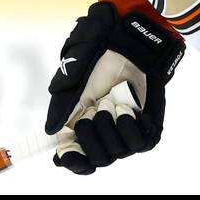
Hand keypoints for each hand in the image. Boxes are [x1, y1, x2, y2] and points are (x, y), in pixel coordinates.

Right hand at [45, 2, 184, 173]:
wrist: (129, 39)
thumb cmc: (98, 53)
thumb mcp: (73, 75)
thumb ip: (62, 105)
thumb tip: (53, 133)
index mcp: (79, 122)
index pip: (76, 159)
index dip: (73, 161)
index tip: (68, 154)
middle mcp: (102, 129)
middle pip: (97, 159)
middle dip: (92, 139)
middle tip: (93, 112)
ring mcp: (124, 128)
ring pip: (117, 152)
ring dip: (111, 130)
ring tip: (111, 104)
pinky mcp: (145, 123)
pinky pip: (140, 143)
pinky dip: (130, 129)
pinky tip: (125, 111)